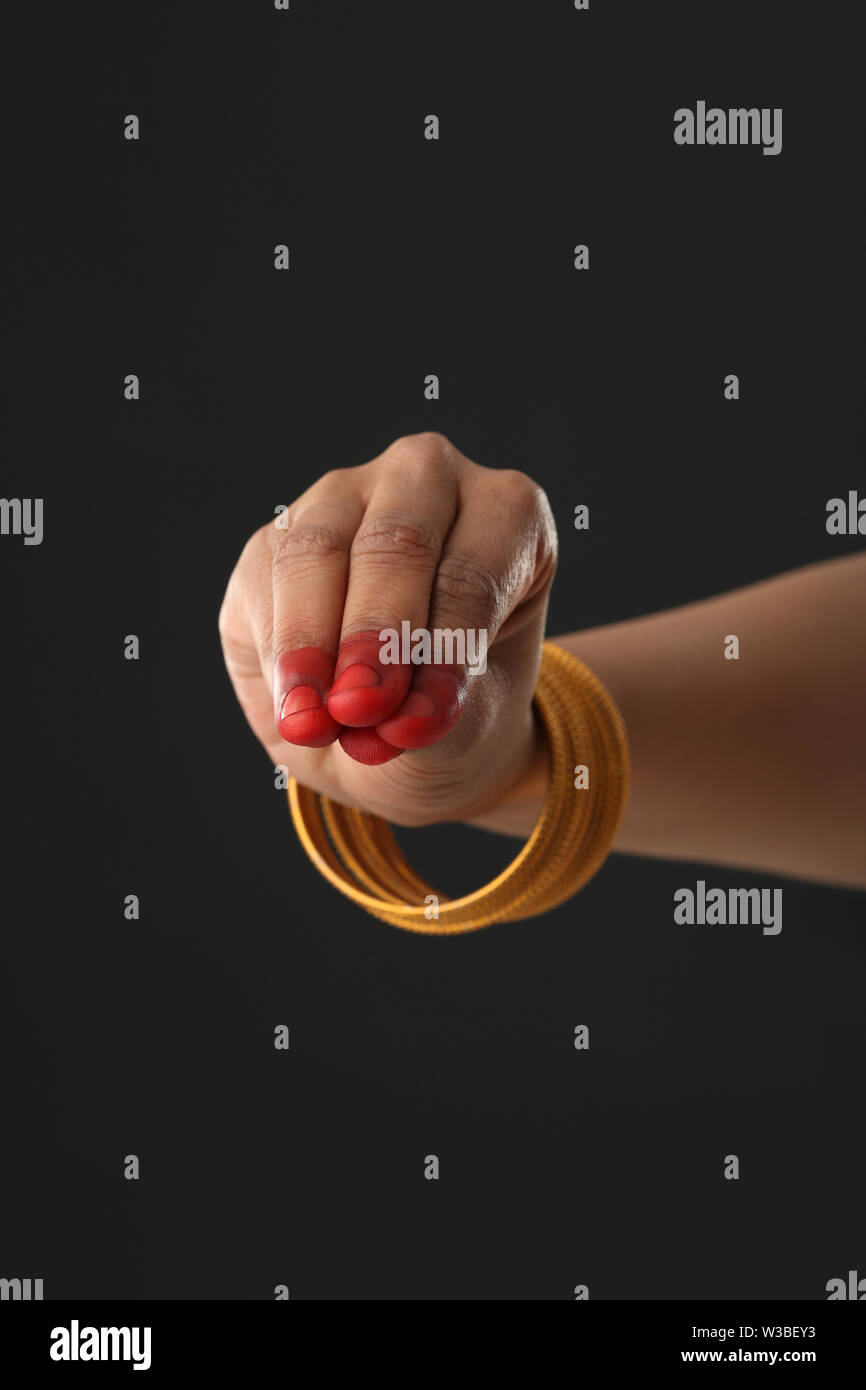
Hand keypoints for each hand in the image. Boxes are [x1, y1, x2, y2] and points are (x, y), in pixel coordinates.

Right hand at [219, 432, 556, 826]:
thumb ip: (428, 716)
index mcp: (509, 512)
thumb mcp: (467, 727)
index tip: (422, 722)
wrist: (404, 736)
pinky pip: (265, 580)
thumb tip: (365, 714)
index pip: (474, 572)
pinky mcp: (275, 537)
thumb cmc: (456, 710)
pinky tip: (296, 708)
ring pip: (318, 550)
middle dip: (376, 632)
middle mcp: (426, 480)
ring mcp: (343, 496)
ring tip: (315, 723)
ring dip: (312, 643)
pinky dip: (279, 653)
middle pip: (397, 541)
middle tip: (361, 709)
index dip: (446, 648)